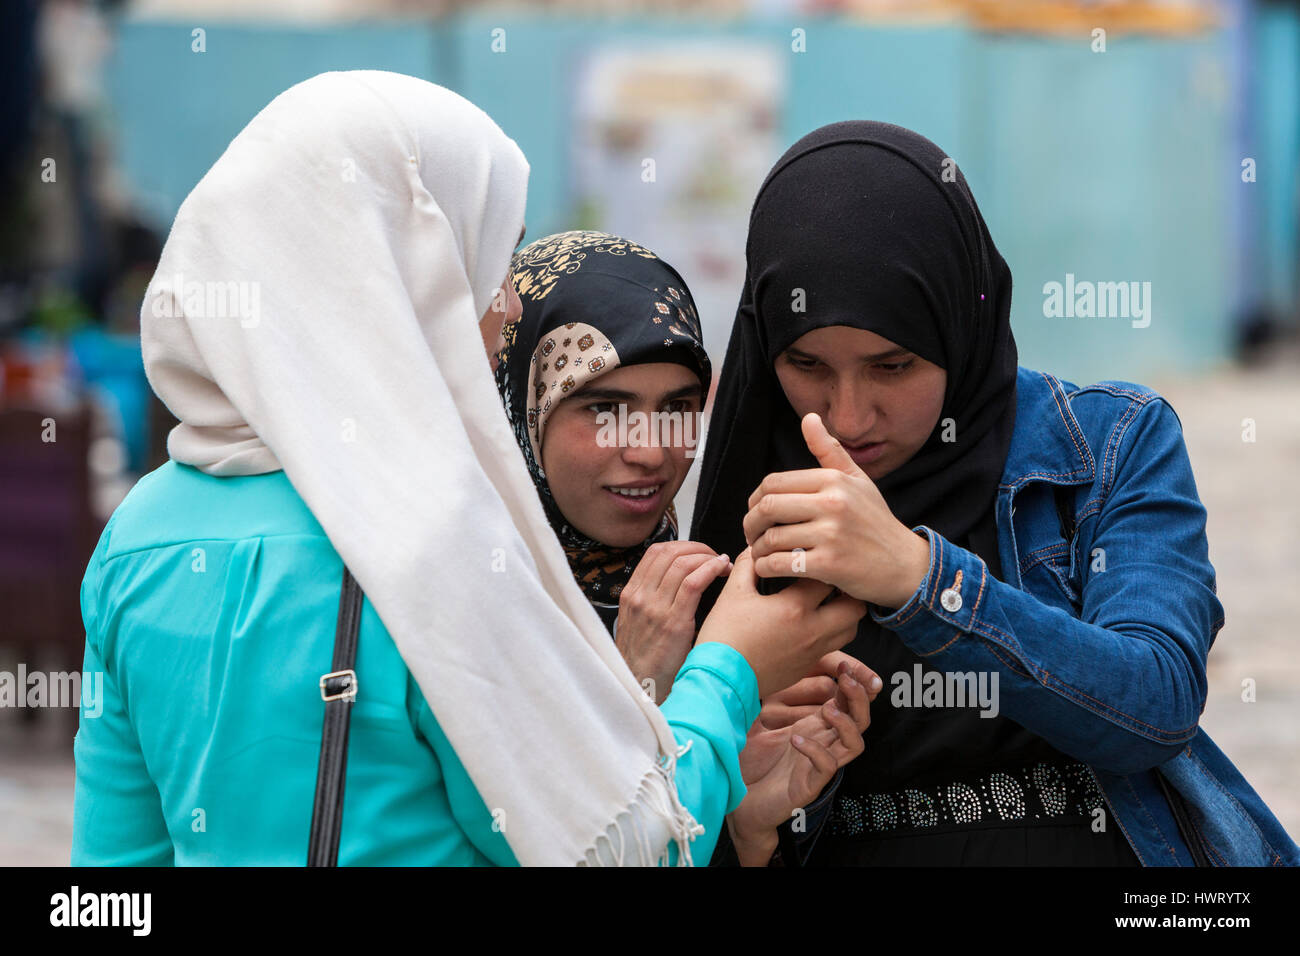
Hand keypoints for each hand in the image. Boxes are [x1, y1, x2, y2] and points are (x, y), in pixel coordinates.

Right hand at [616, 541, 731, 703]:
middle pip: (669, 551)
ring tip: (722, 564)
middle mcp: (640, 597)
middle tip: (716, 556)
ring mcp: (654, 609)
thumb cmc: (647, 660)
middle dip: (698, 547)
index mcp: (631, 594)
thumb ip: (653, 601)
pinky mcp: (673, 623)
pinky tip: (722, 569)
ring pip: (681, 563)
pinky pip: (692, 583)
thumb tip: (680, 582)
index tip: (700, 552)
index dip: (682, 545)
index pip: (656, 552)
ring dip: (707, 556)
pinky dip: (710, 569)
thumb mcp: (639, 624)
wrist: (641, 690)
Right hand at [697, 548, 866, 698]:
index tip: (811, 557)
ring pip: (851, 630)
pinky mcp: (807, 667)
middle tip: (832, 580)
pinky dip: (833, 632)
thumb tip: (755, 550)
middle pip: (854, 607)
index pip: (827, 575)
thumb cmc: (725, 637)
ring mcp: (813, 652)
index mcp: (795, 607)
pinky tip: (812, 625)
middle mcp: (813, 630)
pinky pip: (835, 647)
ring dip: (845, 614)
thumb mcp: (733, 593)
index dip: (821, 562)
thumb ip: (747, 566)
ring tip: (828, 602)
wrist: (720, 680)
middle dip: (847, 590)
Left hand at [740, 653, 880, 784]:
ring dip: (846, 723)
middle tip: (845, 677)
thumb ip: (766, 699)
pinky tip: (796, 739)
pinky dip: (816, 750)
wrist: (740, 806)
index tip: (843, 664)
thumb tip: (760, 667)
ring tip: (828, 710)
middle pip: (859, 719)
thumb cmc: (751, 765)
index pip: (846, 703)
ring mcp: (819, 765)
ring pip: (854, 744)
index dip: (851, 684)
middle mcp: (823, 744)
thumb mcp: (758, 724)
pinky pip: (827, 767)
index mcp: (815, 728)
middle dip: (858, 697)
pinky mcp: (809, 786)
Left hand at [744, 412, 929, 607]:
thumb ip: (829, 451)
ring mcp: (831, 534)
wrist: (905, 564)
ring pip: (771, 537)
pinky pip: (781, 563)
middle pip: (768, 507)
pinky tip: (769, 568)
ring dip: (758, 549)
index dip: (755, 498)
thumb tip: (808, 418)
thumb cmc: (876, 521)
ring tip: (762, 553)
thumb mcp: (857, 480)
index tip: (756, 512)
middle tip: (752, 535)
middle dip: (750, 523)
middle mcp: (833, 503)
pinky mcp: (830, 564)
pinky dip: (767, 567)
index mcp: (834, 480)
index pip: (774, 482)